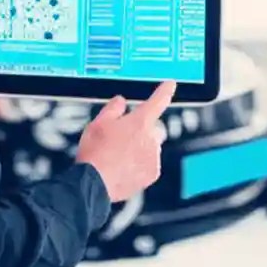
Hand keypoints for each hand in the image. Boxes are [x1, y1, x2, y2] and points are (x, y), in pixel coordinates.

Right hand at [75, 81, 176, 202]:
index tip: (171, 85)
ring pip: (151, 147)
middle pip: (152, 128)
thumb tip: (120, 102)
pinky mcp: (152, 173)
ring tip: (118, 156)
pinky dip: (140, 164)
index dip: (165, 91)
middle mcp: (150, 139)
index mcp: (139, 122)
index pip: (157, 101)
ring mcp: (153, 157)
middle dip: (140, 130)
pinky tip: (124, 167)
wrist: (95, 182)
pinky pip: (150, 164)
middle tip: (121, 139)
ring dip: (140, 148)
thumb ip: (113, 109)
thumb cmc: (95, 153)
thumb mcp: (98, 123)